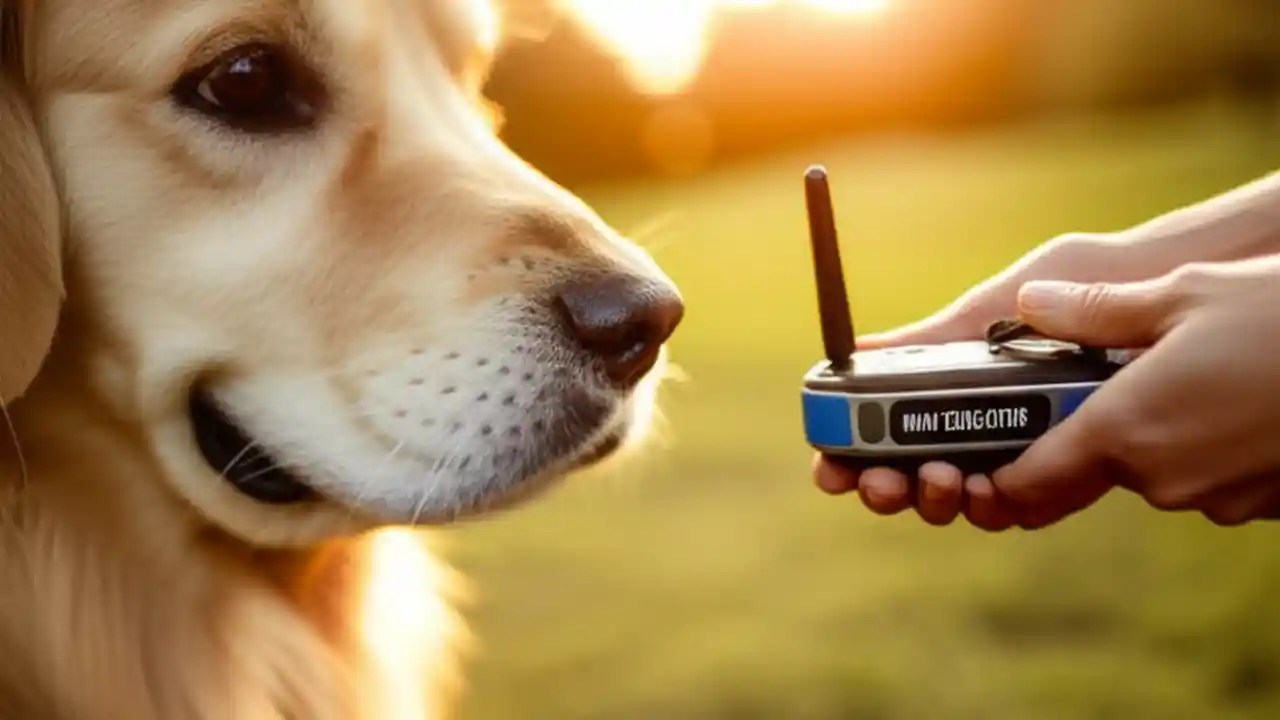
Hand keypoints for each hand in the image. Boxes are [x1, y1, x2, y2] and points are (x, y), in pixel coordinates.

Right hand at [815, 231, 1153, 528]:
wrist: (1145, 288)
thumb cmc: (1064, 287)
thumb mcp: (986, 310)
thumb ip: (928, 341)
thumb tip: (858, 349)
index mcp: (942, 392)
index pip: (879, 439)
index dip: (845, 462)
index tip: (828, 471)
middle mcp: (972, 429)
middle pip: (908, 482)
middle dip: (884, 491)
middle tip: (880, 481)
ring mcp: (1016, 453)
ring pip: (956, 503)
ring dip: (933, 501)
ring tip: (941, 478)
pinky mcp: (1065, 469)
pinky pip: (1020, 507)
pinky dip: (994, 506)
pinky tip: (986, 490)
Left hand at [992, 255, 1279, 527]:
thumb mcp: (1185, 296)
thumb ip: (1096, 312)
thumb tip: (1029, 303)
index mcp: (1122, 430)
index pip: (1028, 481)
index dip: (998, 476)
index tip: (979, 460)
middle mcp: (1159, 479)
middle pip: (1088, 471)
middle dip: (1081, 435)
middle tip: (1093, 385)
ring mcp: (1212, 497)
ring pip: (1150, 471)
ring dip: (1148, 434)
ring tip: (1177, 373)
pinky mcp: (1256, 504)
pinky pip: (1204, 477)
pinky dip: (1199, 445)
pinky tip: (1226, 397)